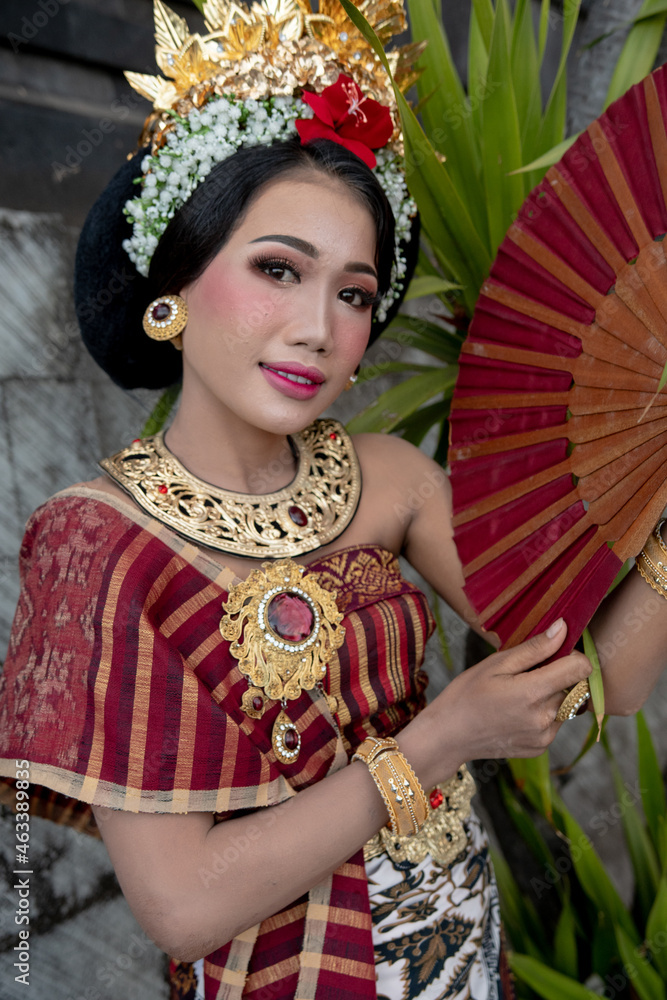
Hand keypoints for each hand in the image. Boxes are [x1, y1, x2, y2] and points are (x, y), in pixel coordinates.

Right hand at [401, 620, 591, 788]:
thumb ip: (535, 648)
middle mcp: (544, 718)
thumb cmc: (467, 693)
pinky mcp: (541, 747)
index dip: (572, 655)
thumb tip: (563, 628)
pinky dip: (543, 714)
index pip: (581, 668)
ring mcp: (544, 736)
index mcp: (533, 692)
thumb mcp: (496, 663)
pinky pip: (554, 723)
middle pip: (573, 685)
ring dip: (551, 695)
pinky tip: (517, 712)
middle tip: (525, 675)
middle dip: (557, 676)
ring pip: (566, 704)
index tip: (555, 652)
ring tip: (518, 695)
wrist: (449, 735)